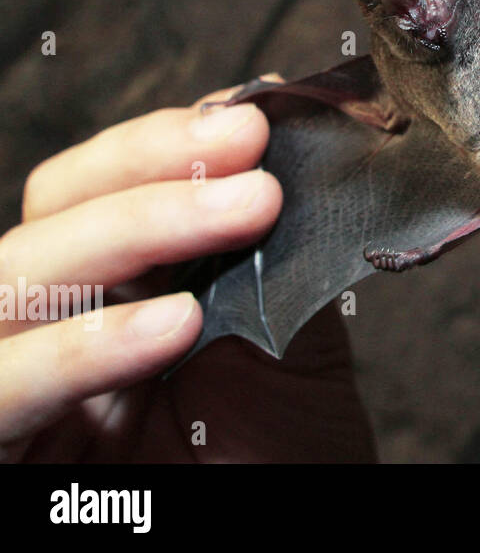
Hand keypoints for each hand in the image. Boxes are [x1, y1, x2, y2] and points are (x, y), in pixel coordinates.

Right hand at [1, 83, 376, 461]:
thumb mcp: (287, 348)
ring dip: (127, 231)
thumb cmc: (286, 469)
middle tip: (250, 147)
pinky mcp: (4, 458)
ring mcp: (18, 404)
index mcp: (106, 307)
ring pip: (6, 289)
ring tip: (240, 209)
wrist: (303, 551)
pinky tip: (170, 324)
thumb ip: (271, 256)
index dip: (162, 145)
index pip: (90, 196)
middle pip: (44, 226)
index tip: (257, 118)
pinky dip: (76, 350)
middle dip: (149, 170)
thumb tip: (294, 146)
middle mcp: (45, 345)